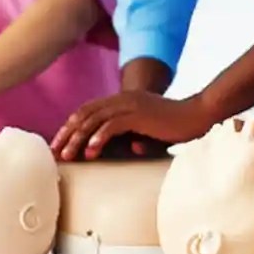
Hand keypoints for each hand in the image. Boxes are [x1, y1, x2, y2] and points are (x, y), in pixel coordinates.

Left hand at [50, 91, 212, 160]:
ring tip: (68, 155)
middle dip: (67, 133)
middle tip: (55, 152)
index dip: (72, 127)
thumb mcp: (150, 129)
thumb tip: (130, 148)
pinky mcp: (139, 115)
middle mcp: (123, 99)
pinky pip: (112, 125)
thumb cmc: (177, 125)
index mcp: (123, 100)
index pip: (88, 110)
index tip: (60, 144)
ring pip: (94, 119)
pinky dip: (99, 138)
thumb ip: (137, 135)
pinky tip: (91, 151)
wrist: (198, 115)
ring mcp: (131, 105)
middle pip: (85, 113)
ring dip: (78, 138)